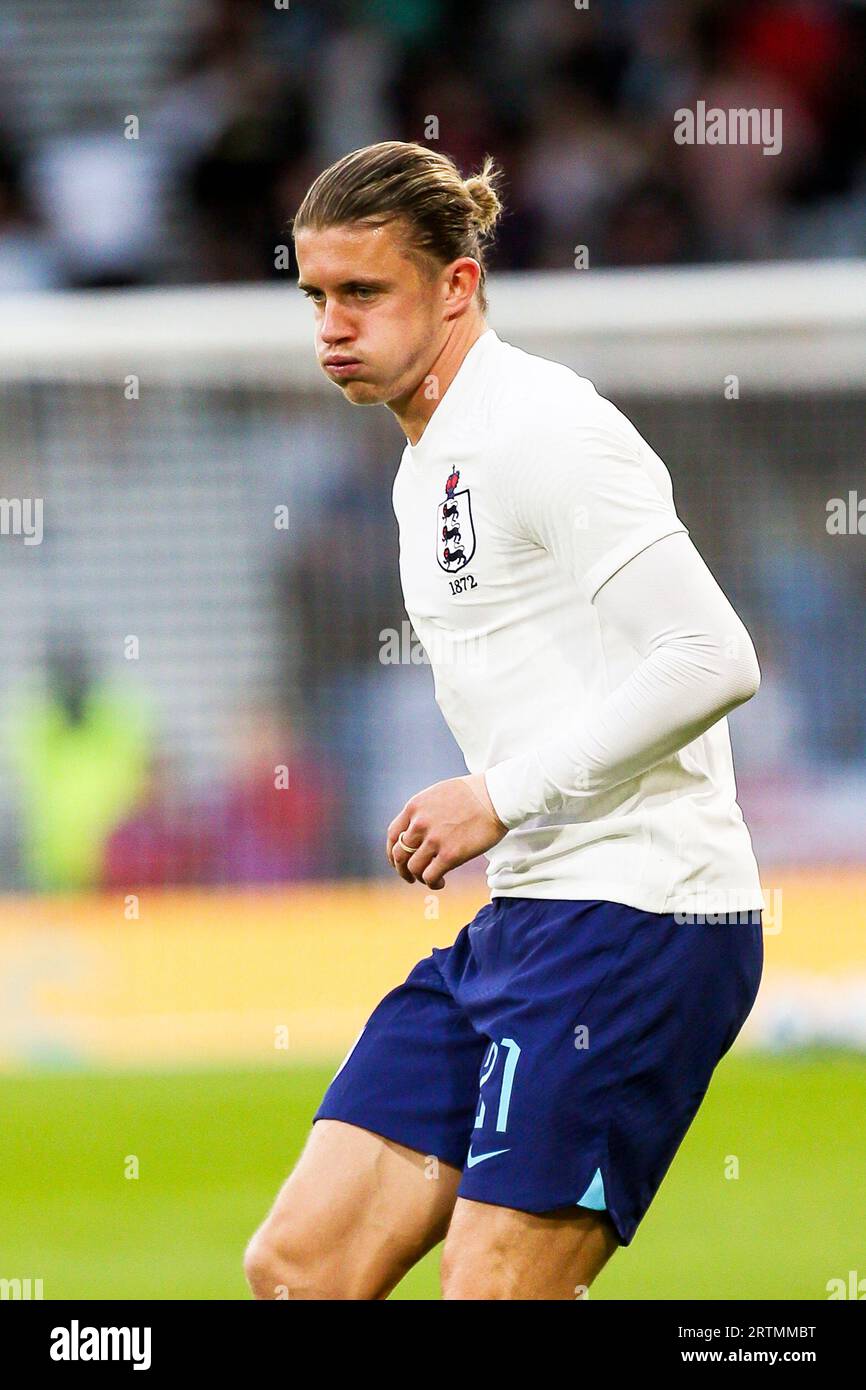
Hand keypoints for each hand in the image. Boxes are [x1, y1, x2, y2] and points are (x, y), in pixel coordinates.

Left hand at [386, 774, 508, 889]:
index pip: (393, 835)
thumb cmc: (473, 793)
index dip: (392, 852)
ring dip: (419, 877)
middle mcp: (419, 824)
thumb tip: (418, 828)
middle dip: (403, 869)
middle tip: (410, 876)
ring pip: (413, 868)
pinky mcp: (450, 854)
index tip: (397, 861)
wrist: (496, 797)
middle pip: (400, 855)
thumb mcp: (438, 793)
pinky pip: (430, 876)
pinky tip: (440, 882)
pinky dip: (432, 883)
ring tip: (430, 879)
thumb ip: (424, 811)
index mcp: (415, 807)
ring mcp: (434, 840)